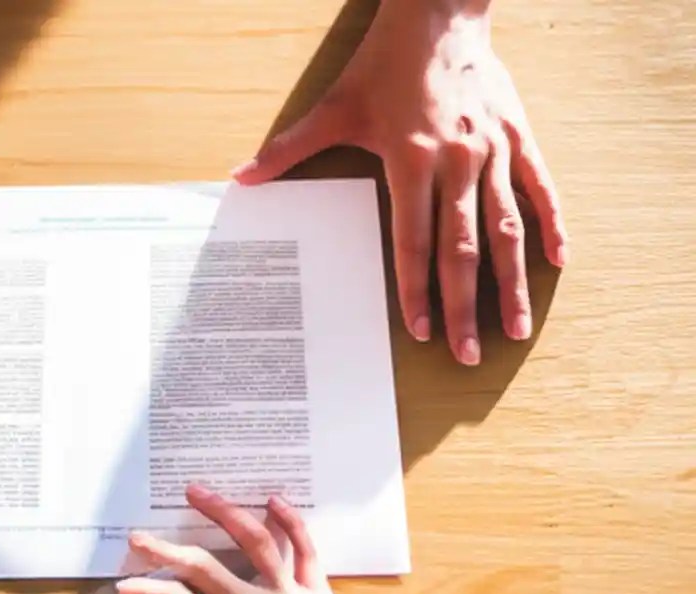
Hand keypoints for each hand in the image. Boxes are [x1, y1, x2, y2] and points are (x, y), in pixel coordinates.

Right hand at [117, 485, 391, 593]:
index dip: (146, 590)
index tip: (125, 583)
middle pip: (204, 567)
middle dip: (166, 550)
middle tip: (139, 536)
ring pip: (254, 542)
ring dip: (223, 512)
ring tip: (198, 491)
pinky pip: (306, 550)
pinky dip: (290, 522)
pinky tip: (273, 500)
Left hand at [235, 0, 567, 365]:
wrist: (437, 13)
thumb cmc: (383, 64)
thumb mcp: (334, 106)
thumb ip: (289, 148)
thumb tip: (241, 178)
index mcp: (411, 159)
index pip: (414, 241)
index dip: (416, 290)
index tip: (419, 331)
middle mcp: (457, 161)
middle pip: (463, 248)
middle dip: (463, 306)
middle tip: (467, 354)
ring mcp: (493, 150)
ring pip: (508, 228)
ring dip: (512, 282)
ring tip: (516, 328)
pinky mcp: (519, 136)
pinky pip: (541, 188)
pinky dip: (552, 225)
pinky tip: (558, 263)